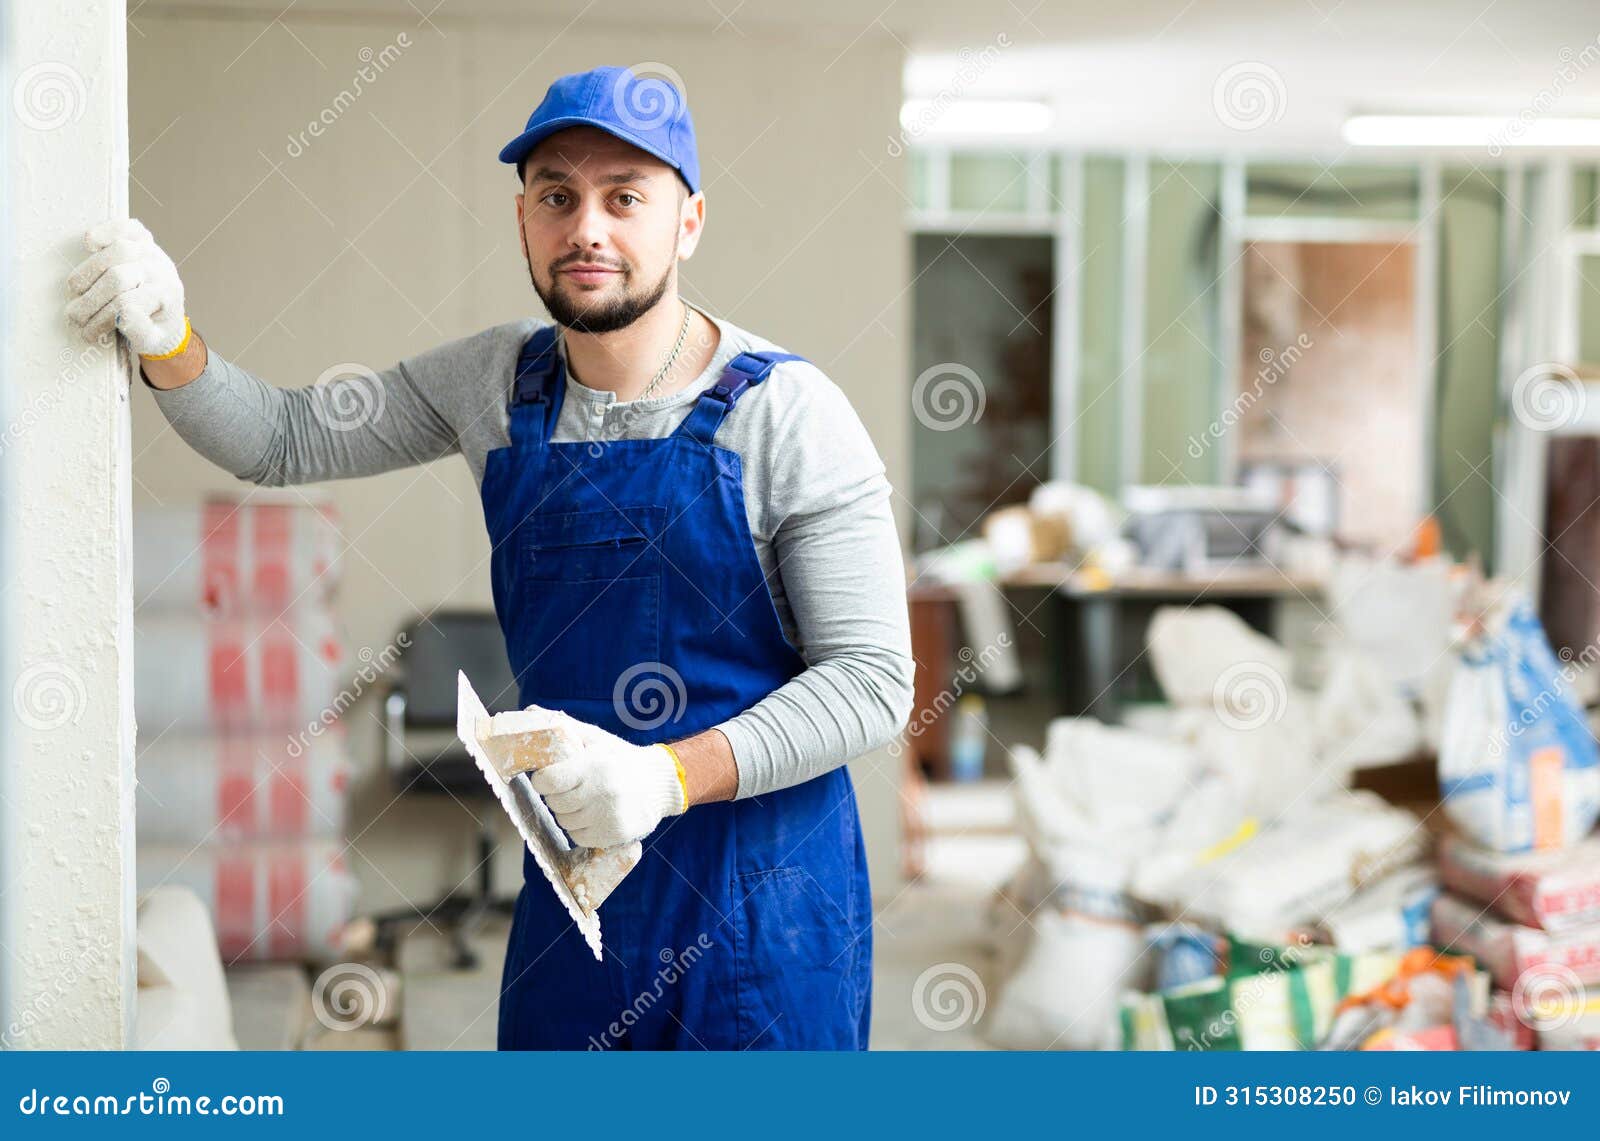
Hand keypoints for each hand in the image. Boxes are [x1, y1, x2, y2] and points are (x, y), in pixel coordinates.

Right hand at [66, 218, 188, 356]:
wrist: (167, 313)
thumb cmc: (155, 327)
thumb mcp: (151, 341)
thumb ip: (140, 332)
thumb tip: (122, 315)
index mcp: (168, 296)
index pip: (127, 305)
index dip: (101, 320)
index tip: (89, 334)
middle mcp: (162, 270)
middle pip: (117, 278)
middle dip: (91, 300)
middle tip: (76, 317)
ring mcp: (152, 251)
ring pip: (117, 251)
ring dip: (88, 273)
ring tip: (77, 293)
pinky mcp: (142, 238)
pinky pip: (125, 227)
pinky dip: (105, 231)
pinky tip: (91, 245)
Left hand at [530, 719, 686, 848]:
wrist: (660, 782)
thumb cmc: (621, 758)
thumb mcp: (596, 738)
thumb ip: (564, 727)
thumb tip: (530, 711)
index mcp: (594, 766)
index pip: (549, 781)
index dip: (543, 780)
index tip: (549, 777)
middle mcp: (602, 792)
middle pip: (555, 804)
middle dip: (557, 796)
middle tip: (571, 787)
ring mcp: (609, 816)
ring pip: (565, 822)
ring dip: (569, 813)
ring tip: (585, 800)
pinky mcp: (615, 835)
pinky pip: (580, 837)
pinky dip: (581, 829)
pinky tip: (594, 815)